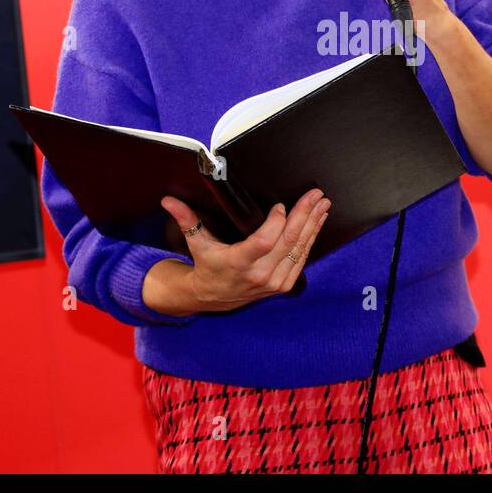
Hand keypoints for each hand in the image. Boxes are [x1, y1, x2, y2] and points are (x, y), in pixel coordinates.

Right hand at [159, 189, 330, 312]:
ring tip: (323, 204)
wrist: (212, 297)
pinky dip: (311, 240)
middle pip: (288, 242)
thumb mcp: (196, 243)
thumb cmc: (207, 265)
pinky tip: (317, 223)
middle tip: (316, 195)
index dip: (276, 223)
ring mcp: (274, 281)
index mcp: (239, 262)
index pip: (264, 242)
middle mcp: (259, 274)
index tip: (280, 206)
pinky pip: (302, 259)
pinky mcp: (283, 284)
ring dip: (314, 225)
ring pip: (300, 250)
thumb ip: (186, 219)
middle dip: (305, 215)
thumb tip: (168, 200)